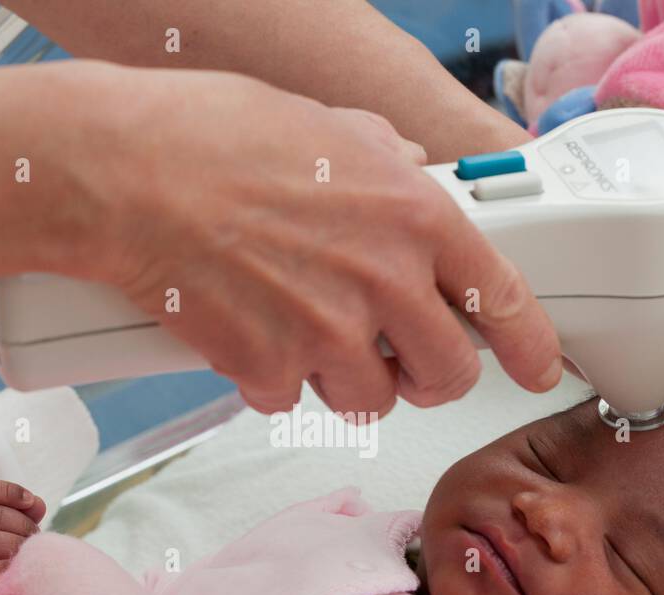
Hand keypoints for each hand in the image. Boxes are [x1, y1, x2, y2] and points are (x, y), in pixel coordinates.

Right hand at [0, 479, 45, 594]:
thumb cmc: (0, 559)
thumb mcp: (11, 531)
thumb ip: (23, 514)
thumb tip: (35, 504)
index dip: (5, 491)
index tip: (29, 501)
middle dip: (16, 523)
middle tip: (33, 537)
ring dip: (10, 546)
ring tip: (25, 555)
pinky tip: (12, 570)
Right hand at [57, 63, 560, 416]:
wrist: (124, 173)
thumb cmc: (211, 136)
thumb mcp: (324, 125)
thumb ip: (383, 158)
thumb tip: (405, 166)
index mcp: (414, 215)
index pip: (505, 297)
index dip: (532, 345)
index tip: (539, 367)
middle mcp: (384, 279)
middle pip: (448, 375)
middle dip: (427, 376)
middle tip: (400, 361)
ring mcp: (327, 332)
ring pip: (370, 399)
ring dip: (344, 378)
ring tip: (302, 331)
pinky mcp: (268, 370)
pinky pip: (289, 400)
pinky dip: (270, 378)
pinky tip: (246, 330)